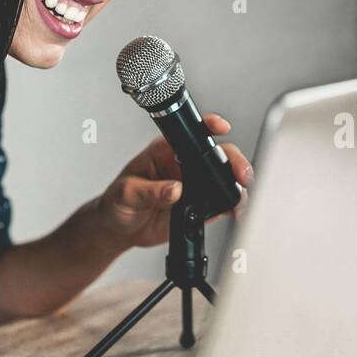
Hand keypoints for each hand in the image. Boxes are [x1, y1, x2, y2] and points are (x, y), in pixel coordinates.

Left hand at [95, 113, 252, 248]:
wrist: (118, 230)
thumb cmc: (117, 204)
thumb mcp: (127, 194)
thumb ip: (150, 191)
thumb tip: (174, 190)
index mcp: (165, 151)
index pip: (190, 133)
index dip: (209, 126)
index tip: (221, 128)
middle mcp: (183, 165)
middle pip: (217, 155)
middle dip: (233, 161)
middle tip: (239, 173)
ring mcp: (193, 186)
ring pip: (223, 179)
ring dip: (235, 186)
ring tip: (237, 197)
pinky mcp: (199, 206)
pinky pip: (220, 204)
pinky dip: (230, 207)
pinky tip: (231, 211)